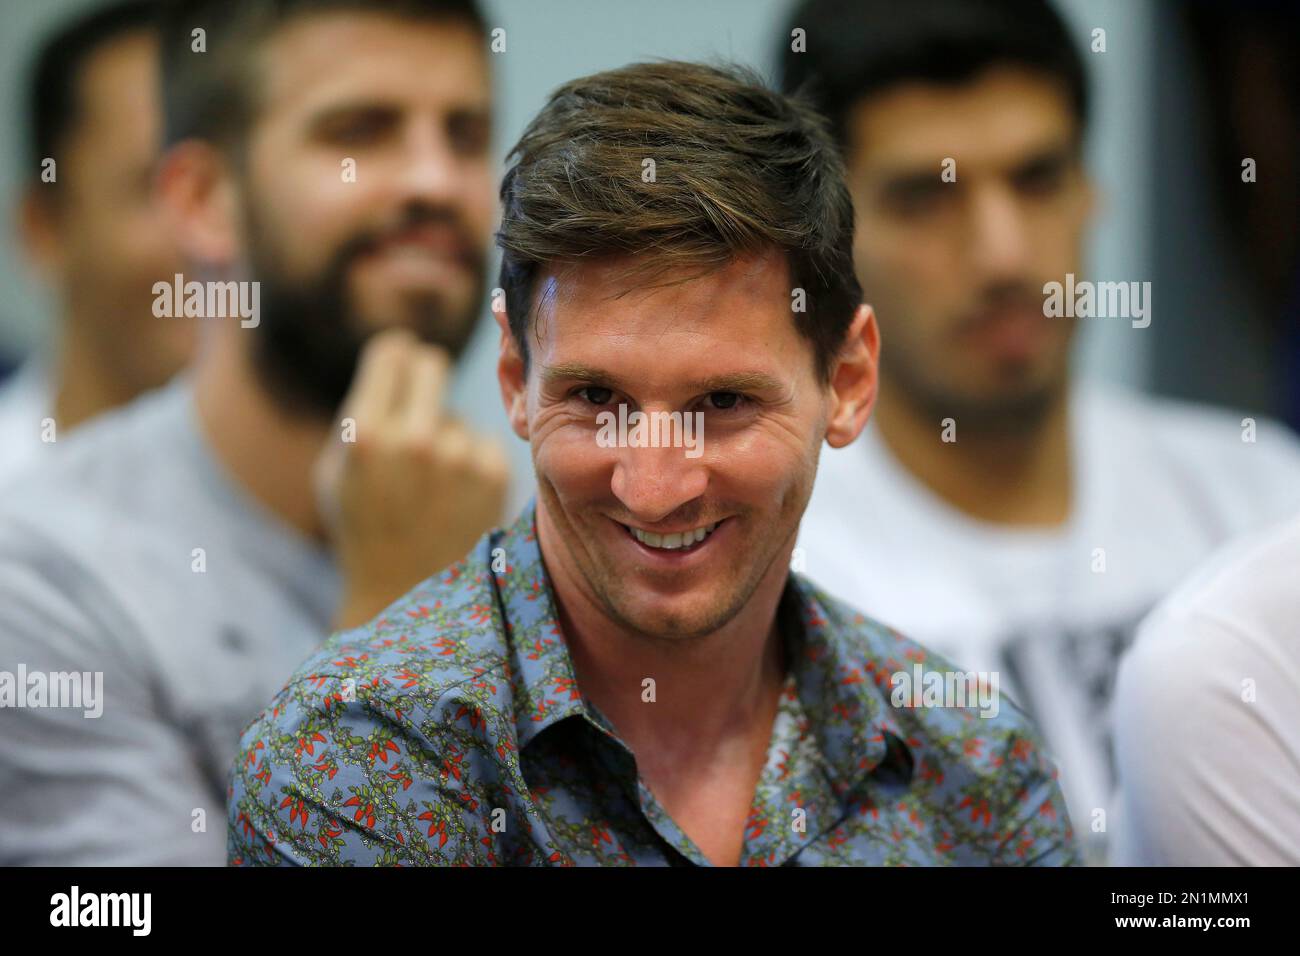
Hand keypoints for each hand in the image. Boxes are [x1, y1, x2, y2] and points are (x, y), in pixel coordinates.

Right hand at [314, 329, 509, 629]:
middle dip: (424, 373)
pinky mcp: (493, 473)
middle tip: (420, 396)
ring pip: (455, 416)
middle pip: (431, 363)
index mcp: (364, 434)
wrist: (404, 590)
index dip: (394, 353)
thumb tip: (398, 350)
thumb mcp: (335, 467)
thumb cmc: (362, 523)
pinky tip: (453, 497)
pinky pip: (480, 442)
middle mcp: (414, 439)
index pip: (391, 351)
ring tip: (428, 485)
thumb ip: (361, 409)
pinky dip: (469, 462)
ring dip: (444, 437)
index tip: (398, 359)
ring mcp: (459, 457)